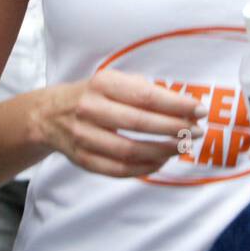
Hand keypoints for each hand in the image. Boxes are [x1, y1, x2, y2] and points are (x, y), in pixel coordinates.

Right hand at [40, 70, 204, 177]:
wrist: (50, 114)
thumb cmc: (94, 96)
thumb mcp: (114, 81)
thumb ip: (145, 90)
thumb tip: (183, 105)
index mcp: (102, 84)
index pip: (146, 96)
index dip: (176, 105)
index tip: (199, 109)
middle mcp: (91, 109)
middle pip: (140, 123)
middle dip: (174, 128)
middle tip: (197, 131)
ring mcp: (84, 136)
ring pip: (130, 150)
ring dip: (162, 151)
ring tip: (183, 147)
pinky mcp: (83, 159)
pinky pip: (119, 169)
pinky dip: (144, 167)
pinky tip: (161, 161)